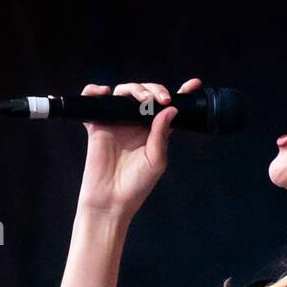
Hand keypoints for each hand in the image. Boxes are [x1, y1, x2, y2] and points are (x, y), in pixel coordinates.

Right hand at [76, 76, 202, 216]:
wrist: (111, 201)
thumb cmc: (136, 186)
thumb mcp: (156, 160)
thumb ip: (162, 134)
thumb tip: (170, 109)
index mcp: (153, 131)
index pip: (166, 107)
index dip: (179, 93)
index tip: (193, 85)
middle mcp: (135, 123)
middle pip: (144, 94)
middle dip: (154, 90)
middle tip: (162, 99)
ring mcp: (116, 122)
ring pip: (122, 93)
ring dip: (133, 89)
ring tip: (143, 99)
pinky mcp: (97, 125)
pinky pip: (93, 102)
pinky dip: (95, 92)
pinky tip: (104, 92)